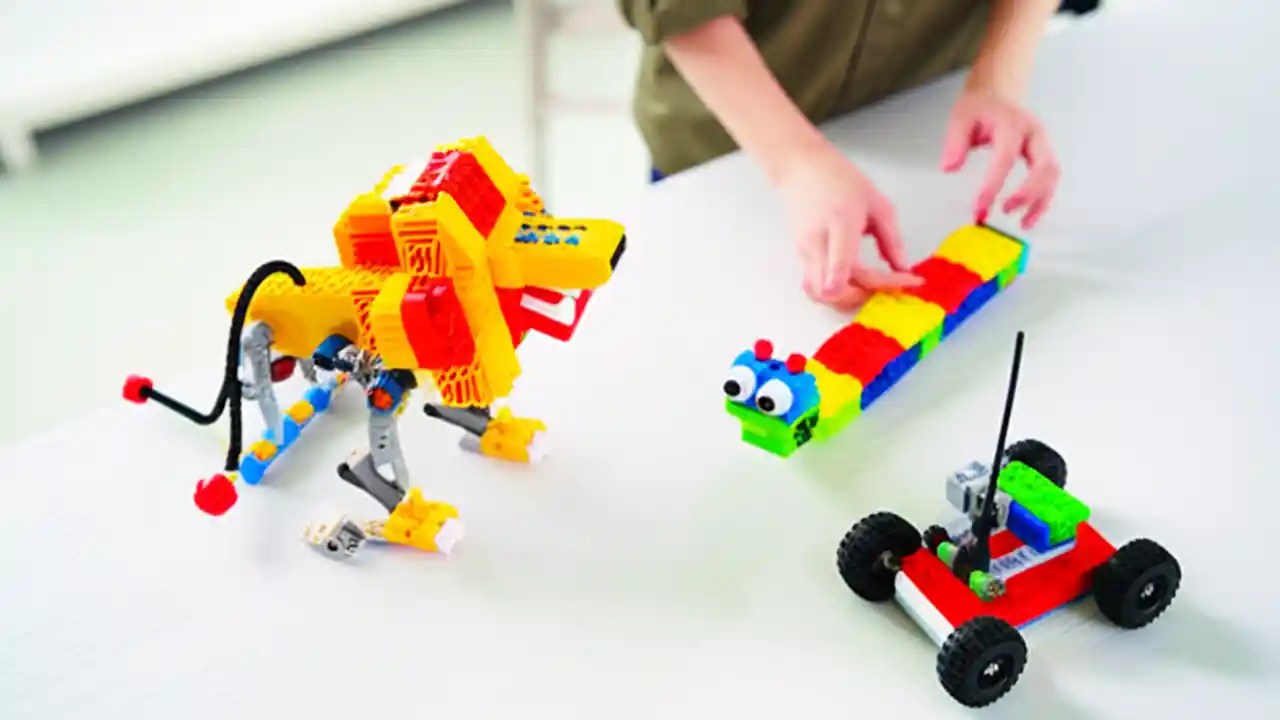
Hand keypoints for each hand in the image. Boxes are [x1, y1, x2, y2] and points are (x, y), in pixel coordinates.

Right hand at [778, 142, 921, 310]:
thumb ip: (892, 239)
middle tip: (887, 287)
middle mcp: (817, 244)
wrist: (800, 170)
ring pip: (821, 296)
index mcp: (839, 225)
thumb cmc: (840, 180)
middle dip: (863, 297)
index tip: (909, 279)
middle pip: (834, 292)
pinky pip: (816, 287)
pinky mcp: (801, 258)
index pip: (851, 271)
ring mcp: (805, 253)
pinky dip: (836, 295)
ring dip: (846, 300)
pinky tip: (854, 285)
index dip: (883, 283)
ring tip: (870, 288)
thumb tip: (902, 268)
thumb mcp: (877, 203)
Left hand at [941, 89, 1059, 229]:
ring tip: (1023, 224)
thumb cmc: (979, 108)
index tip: (979, 208)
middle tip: (1005, 212)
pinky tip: (1028, 218)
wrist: (999, 92)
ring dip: (1041, 202)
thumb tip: (949, 168)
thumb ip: (954, 143)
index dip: (993, 185)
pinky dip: (1042, 201)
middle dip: (1028, 194)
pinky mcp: (1045, 154)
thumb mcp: (960, 119)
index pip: (1005, 158)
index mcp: (1012, 124)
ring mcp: (1043, 144)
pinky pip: (1050, 180)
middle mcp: (1034, 134)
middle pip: (1044, 167)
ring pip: (1052, 176)